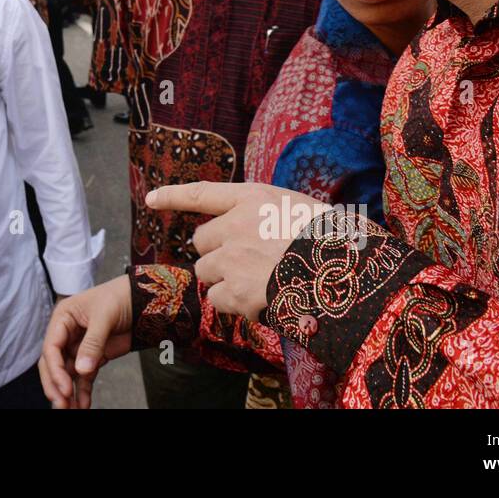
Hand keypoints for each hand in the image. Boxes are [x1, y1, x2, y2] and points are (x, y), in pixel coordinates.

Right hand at [38, 274, 131, 408]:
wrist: (142, 300)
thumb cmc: (119, 297)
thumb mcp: (105, 316)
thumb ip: (92, 343)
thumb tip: (81, 370)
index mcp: (62, 318)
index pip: (51, 347)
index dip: (55, 370)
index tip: (65, 388)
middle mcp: (66, 334)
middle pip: (54, 364)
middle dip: (56, 385)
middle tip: (62, 404)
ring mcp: (78, 347)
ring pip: (67, 375)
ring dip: (68, 393)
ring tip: (72, 410)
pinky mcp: (93, 358)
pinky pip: (83, 378)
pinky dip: (83, 392)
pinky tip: (84, 405)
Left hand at [146, 182, 331, 319]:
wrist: (347, 273)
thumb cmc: (333, 241)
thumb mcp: (300, 209)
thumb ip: (267, 213)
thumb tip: (251, 228)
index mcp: (254, 198)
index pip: (202, 193)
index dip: (174, 196)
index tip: (151, 199)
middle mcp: (235, 224)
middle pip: (201, 241)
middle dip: (217, 253)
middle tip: (250, 263)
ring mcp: (232, 257)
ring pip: (207, 272)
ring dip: (224, 281)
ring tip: (261, 283)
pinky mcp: (234, 291)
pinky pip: (218, 299)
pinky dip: (234, 305)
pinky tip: (261, 301)